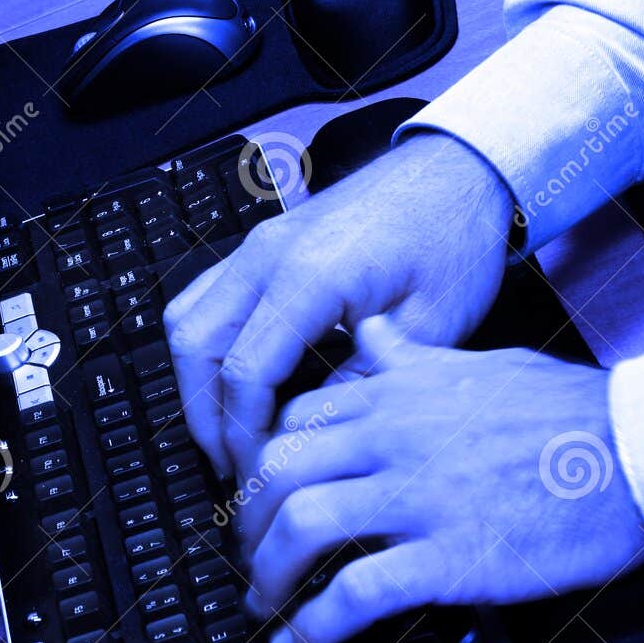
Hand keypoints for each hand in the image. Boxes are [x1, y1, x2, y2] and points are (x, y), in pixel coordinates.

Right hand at [165, 132, 512, 480]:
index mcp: (310, 274)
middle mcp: (268, 255)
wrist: (457, 173)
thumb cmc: (452, 238)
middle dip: (204, 413)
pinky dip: (206, 346)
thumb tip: (316, 433)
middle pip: (195, 345)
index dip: (244, 431)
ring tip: (226, 429)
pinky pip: (205, 298)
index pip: (245, 370)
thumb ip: (365, 381)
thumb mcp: (429, 326)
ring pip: (186, 319)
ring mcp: (258, 245)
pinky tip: (234, 381)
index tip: (258, 470)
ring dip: (195, 380)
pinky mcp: (261, 245)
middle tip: (230, 463)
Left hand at [241, 316, 643, 642]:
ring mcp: (419, 495)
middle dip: (247, 522)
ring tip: (264, 604)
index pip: (294, 423)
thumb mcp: (482, 363)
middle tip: (249, 557)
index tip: (262, 500)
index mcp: (398, 392)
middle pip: (277, 472)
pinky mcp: (450, 554)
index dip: (263, 466)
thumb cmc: (574, 412)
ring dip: (268, 573)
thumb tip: (374, 336)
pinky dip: (312, 624)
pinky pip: (354, 591)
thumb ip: (414, 358)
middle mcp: (394, 436)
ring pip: (300, 525)